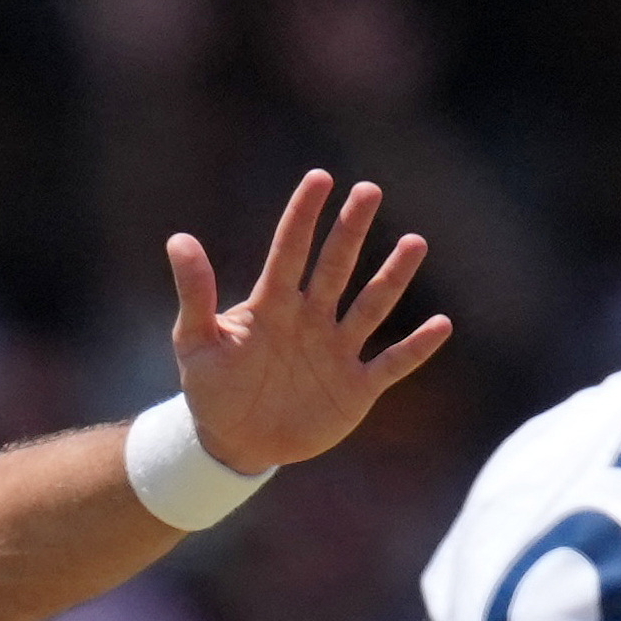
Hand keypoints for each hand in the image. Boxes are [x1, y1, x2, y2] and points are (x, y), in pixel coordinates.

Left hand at [168, 172, 451, 475]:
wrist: (235, 442)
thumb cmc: (211, 389)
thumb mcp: (195, 343)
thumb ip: (195, 294)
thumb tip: (178, 240)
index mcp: (272, 305)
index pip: (290, 250)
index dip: (304, 215)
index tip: (320, 178)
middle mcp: (310, 318)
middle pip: (335, 266)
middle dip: (352, 229)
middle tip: (369, 190)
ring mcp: (336, 351)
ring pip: (370, 306)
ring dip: (392, 277)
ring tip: (414, 243)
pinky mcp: (355, 388)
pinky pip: (392, 363)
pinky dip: (415, 347)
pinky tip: (441, 324)